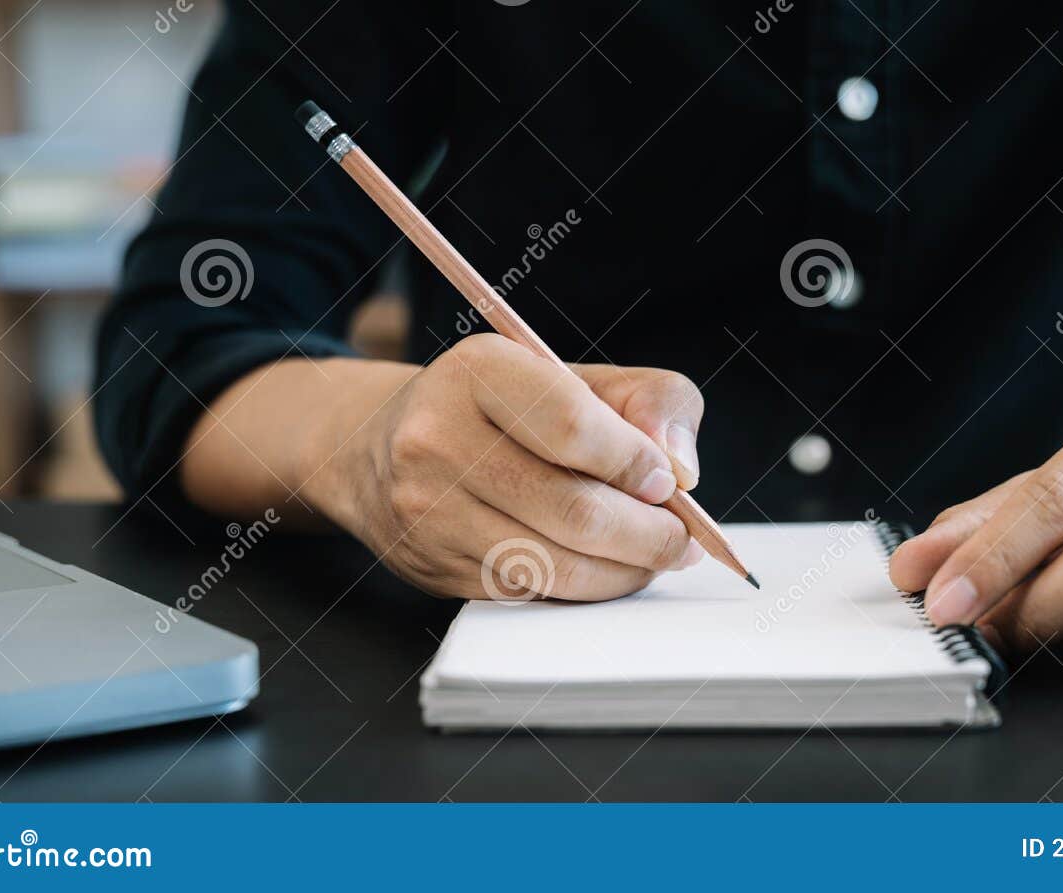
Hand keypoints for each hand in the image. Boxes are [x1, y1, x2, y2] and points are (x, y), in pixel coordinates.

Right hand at [313, 334, 704, 601]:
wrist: (381, 447)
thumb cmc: (500, 410)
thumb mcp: (573, 376)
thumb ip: (649, 400)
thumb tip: (681, 466)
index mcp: (479, 372)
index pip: (572, 424)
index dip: (635, 462)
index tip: (668, 481)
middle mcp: (439, 439)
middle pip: (573, 509)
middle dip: (647, 535)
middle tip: (679, 539)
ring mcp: (430, 510)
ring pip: (554, 565)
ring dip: (623, 572)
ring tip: (652, 557)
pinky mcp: (433, 566)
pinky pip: (530, 594)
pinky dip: (582, 589)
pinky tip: (603, 570)